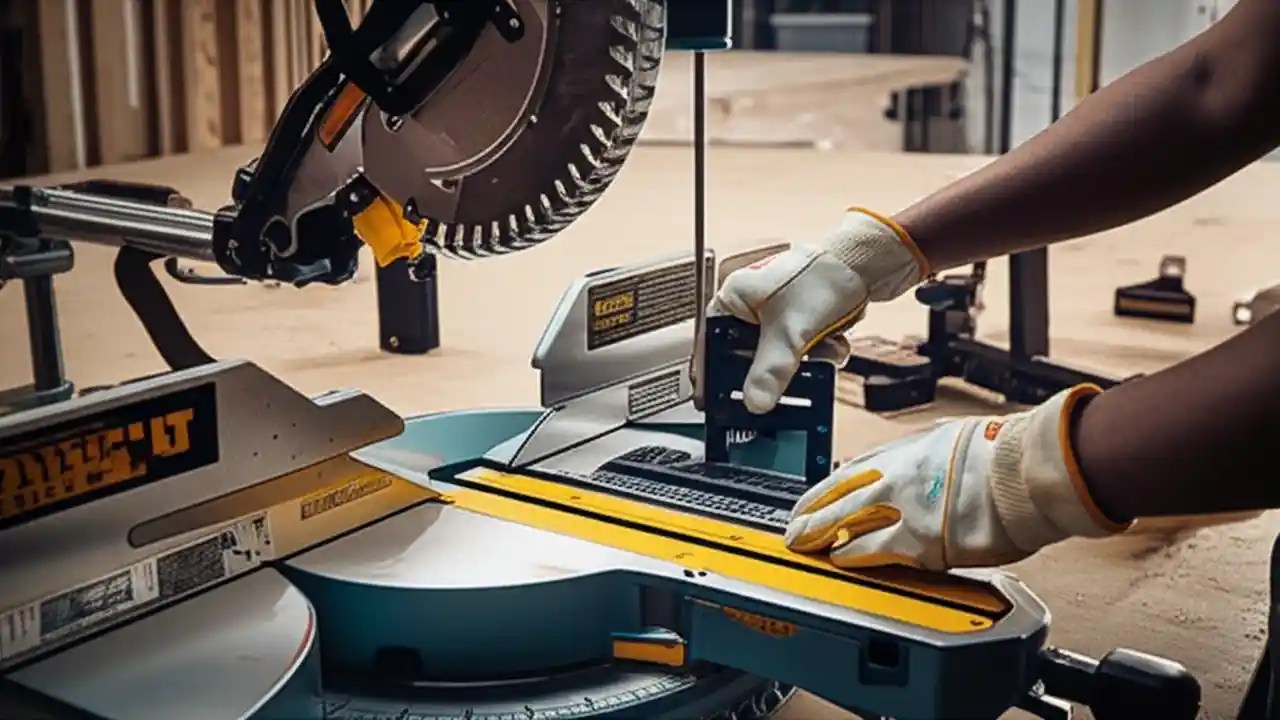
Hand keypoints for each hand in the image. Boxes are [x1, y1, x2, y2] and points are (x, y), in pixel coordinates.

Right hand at [701, 209, 926, 413]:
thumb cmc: (821, 276)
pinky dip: (817, 355)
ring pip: (777, 359)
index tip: (719, 403)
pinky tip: (831, 345)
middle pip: (746, 358)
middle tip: (783, 383)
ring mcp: (775, 316)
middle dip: (774, 369)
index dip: (713, 376)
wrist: (867, 263)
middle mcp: (749, 308)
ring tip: (820, 351)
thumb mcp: (790, 331)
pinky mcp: (798, 323)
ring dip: (802, 363)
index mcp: (732, 300)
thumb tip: (754, 402)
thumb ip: (770, 370)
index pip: (710, 346)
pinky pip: (799, 354)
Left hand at [784, 385, 1131, 571]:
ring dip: (820, 535)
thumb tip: (928, 469)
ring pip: (844, 522)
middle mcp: (897, 475)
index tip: (814, 497)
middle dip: (811, 513)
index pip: (852, 470)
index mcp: (908, 450)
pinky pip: (872, 551)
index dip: (828, 487)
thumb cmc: (1007, 454)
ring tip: (804, 545)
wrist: (1028, 470)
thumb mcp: (955, 441)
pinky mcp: (917, 541)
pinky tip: (838, 560)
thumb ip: (931, 459)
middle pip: (838, 496)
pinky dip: (851, 556)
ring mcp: (902, 508)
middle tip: (793, 526)